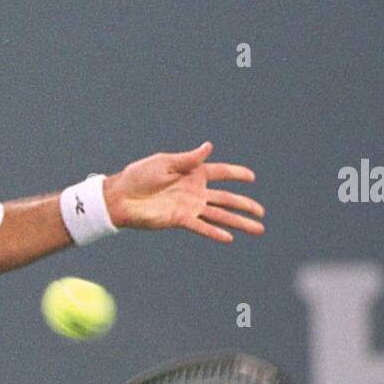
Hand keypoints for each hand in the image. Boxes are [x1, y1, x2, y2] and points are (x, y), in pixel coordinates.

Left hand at [103, 141, 263, 242]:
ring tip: (257, 229)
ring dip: (238, 222)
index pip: (221, 173)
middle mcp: (195, 192)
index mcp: (193, 173)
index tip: (252, 177)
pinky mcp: (180, 219)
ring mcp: (189, 207)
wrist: (121, 196)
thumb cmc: (139, 176)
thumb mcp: (164, 162)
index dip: (237, 174)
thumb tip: (209, 146)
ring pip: (220, 215)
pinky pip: (202, 226)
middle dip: (245, 205)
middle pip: (226, 199)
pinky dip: (215, 232)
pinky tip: (230, 237)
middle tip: (262, 212)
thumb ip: (189, 159)